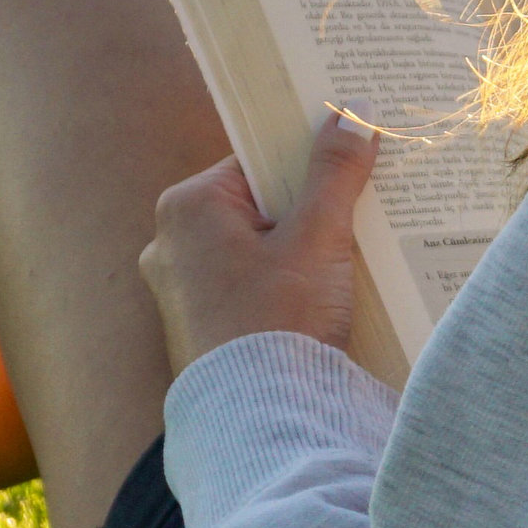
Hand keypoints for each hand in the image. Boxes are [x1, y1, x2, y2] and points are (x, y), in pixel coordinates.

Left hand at [140, 111, 378, 373]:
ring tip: (345, 260)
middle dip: (308, 209)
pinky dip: (282, 284)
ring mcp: (179, 288)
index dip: (308, 163)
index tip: (350, 168)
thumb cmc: (280, 318)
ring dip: (299, 250)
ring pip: (255, 246)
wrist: (261, 417)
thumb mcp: (318, 235)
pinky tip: (321, 297)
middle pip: (258, 204)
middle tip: (357, 215)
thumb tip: (355, 110)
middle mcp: (170, 242)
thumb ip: (335, 171)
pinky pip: (247, 284)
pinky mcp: (197, 326)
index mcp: (187, 207)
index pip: (258, 162)